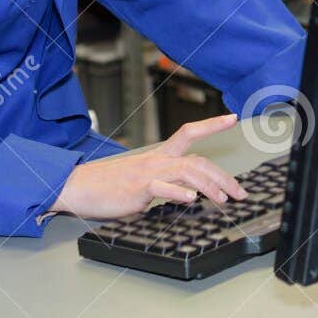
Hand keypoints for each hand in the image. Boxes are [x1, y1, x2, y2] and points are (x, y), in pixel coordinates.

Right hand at [50, 115, 245, 219]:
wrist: (78, 187)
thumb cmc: (108, 186)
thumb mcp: (142, 181)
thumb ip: (164, 184)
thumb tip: (183, 193)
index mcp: (158, 156)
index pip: (189, 133)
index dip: (211, 124)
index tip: (232, 118)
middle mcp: (156, 160)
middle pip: (197, 160)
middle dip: (223, 176)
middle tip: (239, 192)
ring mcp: (147, 173)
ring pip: (186, 172)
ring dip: (209, 186)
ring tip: (224, 199)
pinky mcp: (137, 189)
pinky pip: (161, 188)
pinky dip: (177, 193)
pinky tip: (191, 199)